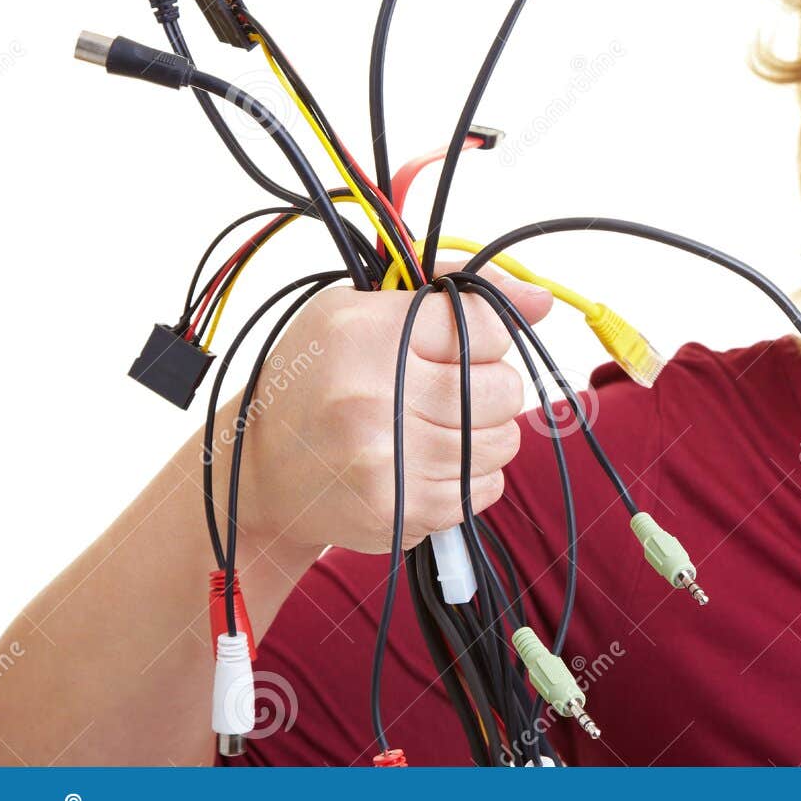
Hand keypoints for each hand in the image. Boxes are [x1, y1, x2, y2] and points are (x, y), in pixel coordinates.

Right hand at [227, 267, 553, 556]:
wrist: (258, 474)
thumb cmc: (318, 378)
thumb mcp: (360, 308)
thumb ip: (452, 288)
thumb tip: (541, 298)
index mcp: (364, 333)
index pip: (486, 326)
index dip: (484, 336)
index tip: (454, 346)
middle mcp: (374, 398)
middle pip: (503, 388)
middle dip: (488, 386)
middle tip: (444, 389)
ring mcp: (388, 463)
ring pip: (502, 442)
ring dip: (481, 434)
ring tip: (433, 427)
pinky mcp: (401, 513)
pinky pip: (484, 489)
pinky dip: (467, 476)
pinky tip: (424, 463)